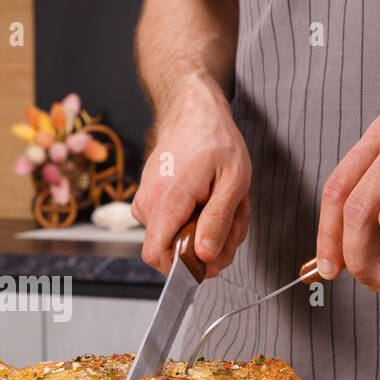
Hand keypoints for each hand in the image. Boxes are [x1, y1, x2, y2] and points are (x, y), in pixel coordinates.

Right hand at [133, 75, 251, 276]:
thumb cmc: (214, 139)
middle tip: (235, 221)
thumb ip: (218, 222)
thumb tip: (204, 257)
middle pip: (173, 252)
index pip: (157, 256)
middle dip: (210, 246)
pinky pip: (172, 227)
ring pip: (176, 241)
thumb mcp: (233, 180)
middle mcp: (148, 204)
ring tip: (226, 203)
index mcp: (167, 200)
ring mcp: (145, 203)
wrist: (191, 112)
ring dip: (208, 232)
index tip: (212, 259)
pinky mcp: (148, 202)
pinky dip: (198, 221)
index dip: (184, 268)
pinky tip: (212, 200)